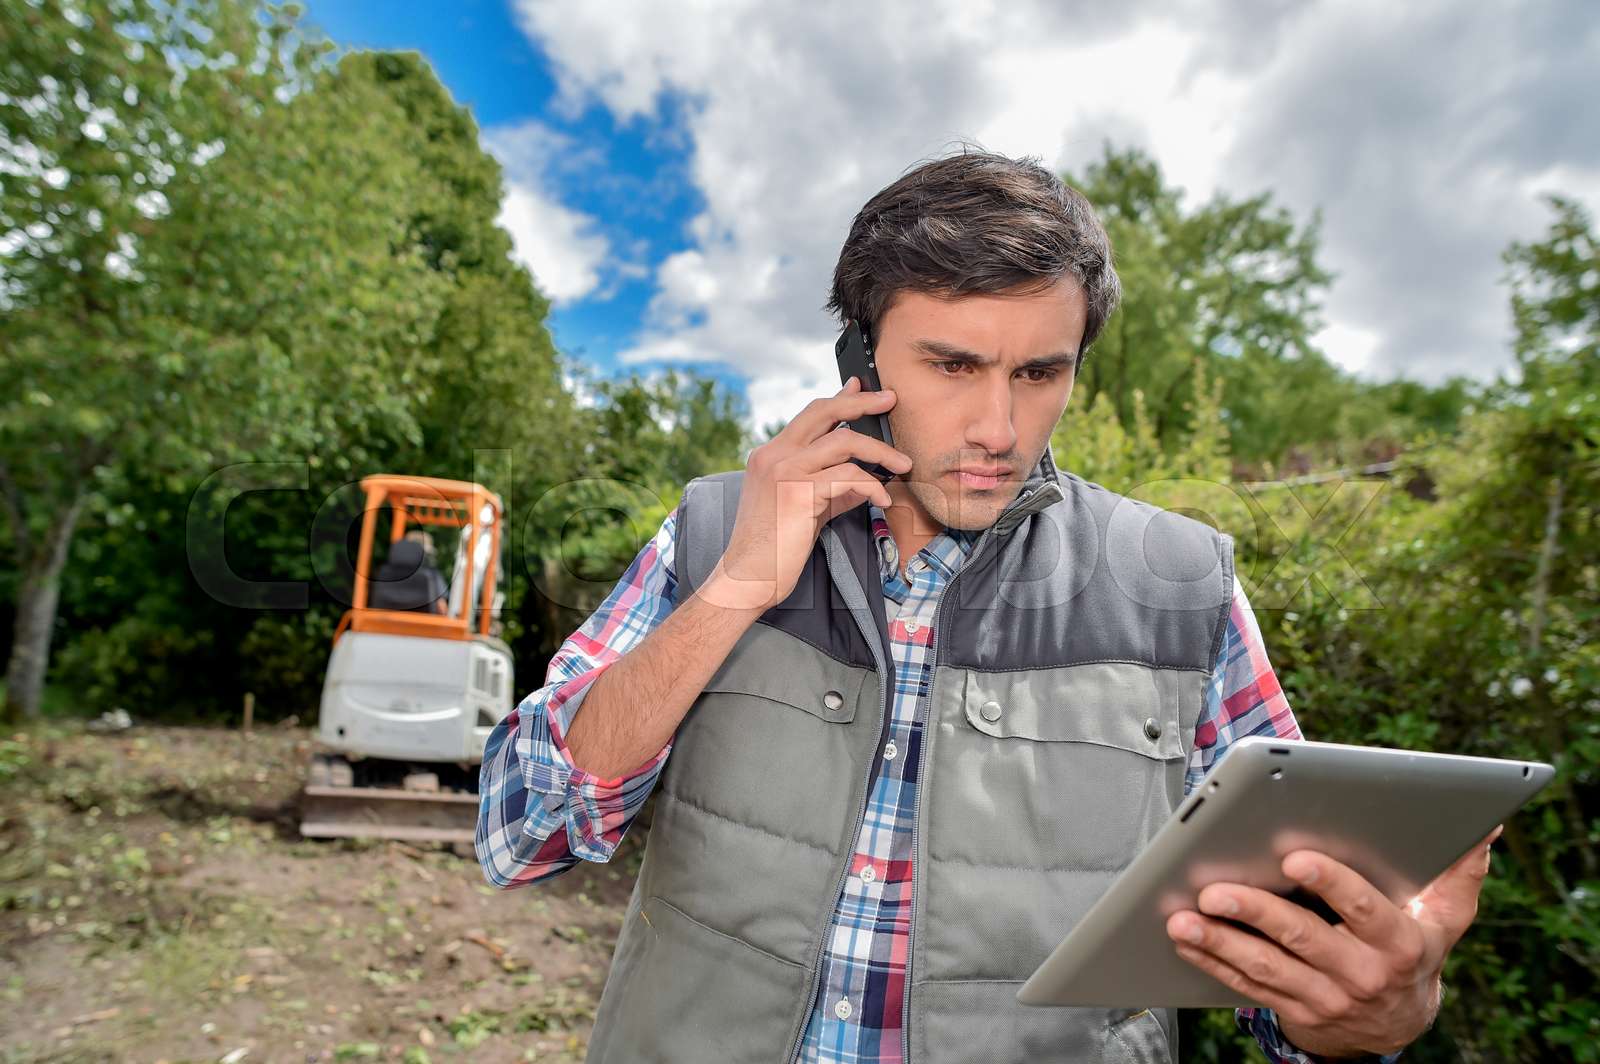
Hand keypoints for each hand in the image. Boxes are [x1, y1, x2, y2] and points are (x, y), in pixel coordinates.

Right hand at [702, 376, 911, 612]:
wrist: (747, 577)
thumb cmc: (774, 547)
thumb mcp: (804, 506)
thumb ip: (830, 484)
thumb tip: (866, 474)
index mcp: (770, 454)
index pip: (811, 414)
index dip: (841, 398)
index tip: (864, 388)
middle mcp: (774, 455)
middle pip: (825, 411)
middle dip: (863, 401)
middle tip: (891, 400)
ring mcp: (783, 471)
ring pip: (844, 441)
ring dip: (881, 452)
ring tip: (903, 464)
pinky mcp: (797, 493)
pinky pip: (848, 477)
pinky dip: (873, 486)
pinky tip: (884, 499)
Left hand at [1165, 826, 1501, 1057]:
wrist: (1397, 1024)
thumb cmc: (1413, 948)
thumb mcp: (1445, 917)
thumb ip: (1459, 872)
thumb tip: (1484, 825)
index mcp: (1397, 942)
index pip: (1365, 909)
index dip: (1332, 884)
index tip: (1295, 859)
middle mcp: (1361, 973)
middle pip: (1303, 939)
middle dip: (1256, 912)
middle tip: (1215, 889)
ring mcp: (1324, 996)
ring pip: (1266, 969)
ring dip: (1220, 943)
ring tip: (1182, 919)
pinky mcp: (1294, 1010)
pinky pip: (1247, 987)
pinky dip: (1212, 963)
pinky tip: (1184, 941)